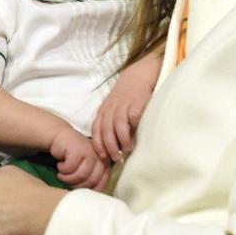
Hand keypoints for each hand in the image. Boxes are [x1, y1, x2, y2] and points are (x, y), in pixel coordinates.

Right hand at [49, 126, 109, 190]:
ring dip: (68, 178)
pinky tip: (60, 165)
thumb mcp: (85, 167)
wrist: (60, 137)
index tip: (81, 191)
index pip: (103, 182)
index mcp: (104, 162)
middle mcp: (99, 156)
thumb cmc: (72, 156)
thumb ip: (92, 178)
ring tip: (62, 175)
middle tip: (68, 183)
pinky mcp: (78, 149)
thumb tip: (92, 197)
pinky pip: (70, 168)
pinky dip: (62, 169)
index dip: (92, 189)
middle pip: (91, 180)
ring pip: (81, 175)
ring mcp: (89, 151)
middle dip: (77, 185)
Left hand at [91, 48, 161, 162]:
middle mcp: (110, 109)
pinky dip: (130, 132)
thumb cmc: (127, 96)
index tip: (102, 156)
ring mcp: (122, 106)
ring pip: (116, 127)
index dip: (98, 144)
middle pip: (105, 130)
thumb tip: (114, 146)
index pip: (96, 129)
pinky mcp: (135, 104)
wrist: (139, 75)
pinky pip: (130, 120)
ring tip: (125, 151)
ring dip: (119, 141)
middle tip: (115, 159)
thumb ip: (112, 123)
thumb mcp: (114, 108)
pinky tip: (134, 141)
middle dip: (108, 147)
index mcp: (103, 111)